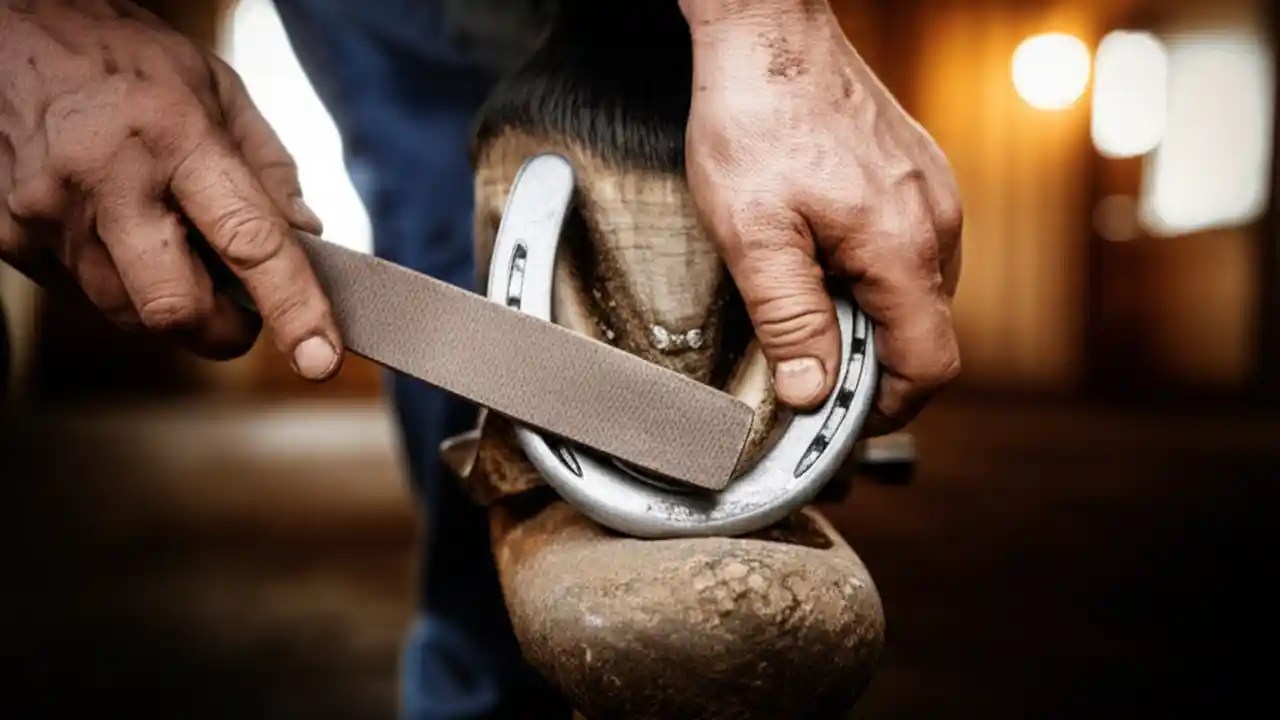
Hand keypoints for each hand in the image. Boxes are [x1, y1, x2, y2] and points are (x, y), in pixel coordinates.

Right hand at [0, 0, 341, 377]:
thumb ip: (268, 169)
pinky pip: (82, 296)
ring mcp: (48, 213)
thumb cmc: (123, 58)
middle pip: (175, 308)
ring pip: (128, 314)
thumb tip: (308, 239)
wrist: (6, 27)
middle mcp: (107, 180)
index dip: (292, 309)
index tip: (320, 359)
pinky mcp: (10, 236)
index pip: (248, 242)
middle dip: (222, 330)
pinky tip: (119, 234)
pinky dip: (120, 284)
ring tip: (171, 249)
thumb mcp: (216, 88)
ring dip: (170, 305)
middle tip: (243, 311)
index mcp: (176, 136)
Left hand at [681, 0, 961, 433]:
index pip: (931, 363)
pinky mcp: (919, 175)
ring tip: (806, 302)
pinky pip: (912, 248)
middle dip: (871, 363)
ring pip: (918, 291)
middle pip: (926, 331)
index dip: (887, 408)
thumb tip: (812, 392)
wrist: (769, 34)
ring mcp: (934, 195)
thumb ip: (789, 318)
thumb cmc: (756, 122)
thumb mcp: (754, 234)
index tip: (839, 420)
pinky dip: (873, 274)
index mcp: (903, 247)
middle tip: (806, 364)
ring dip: (869, 316)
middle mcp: (937, 223)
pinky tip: (822, 256)